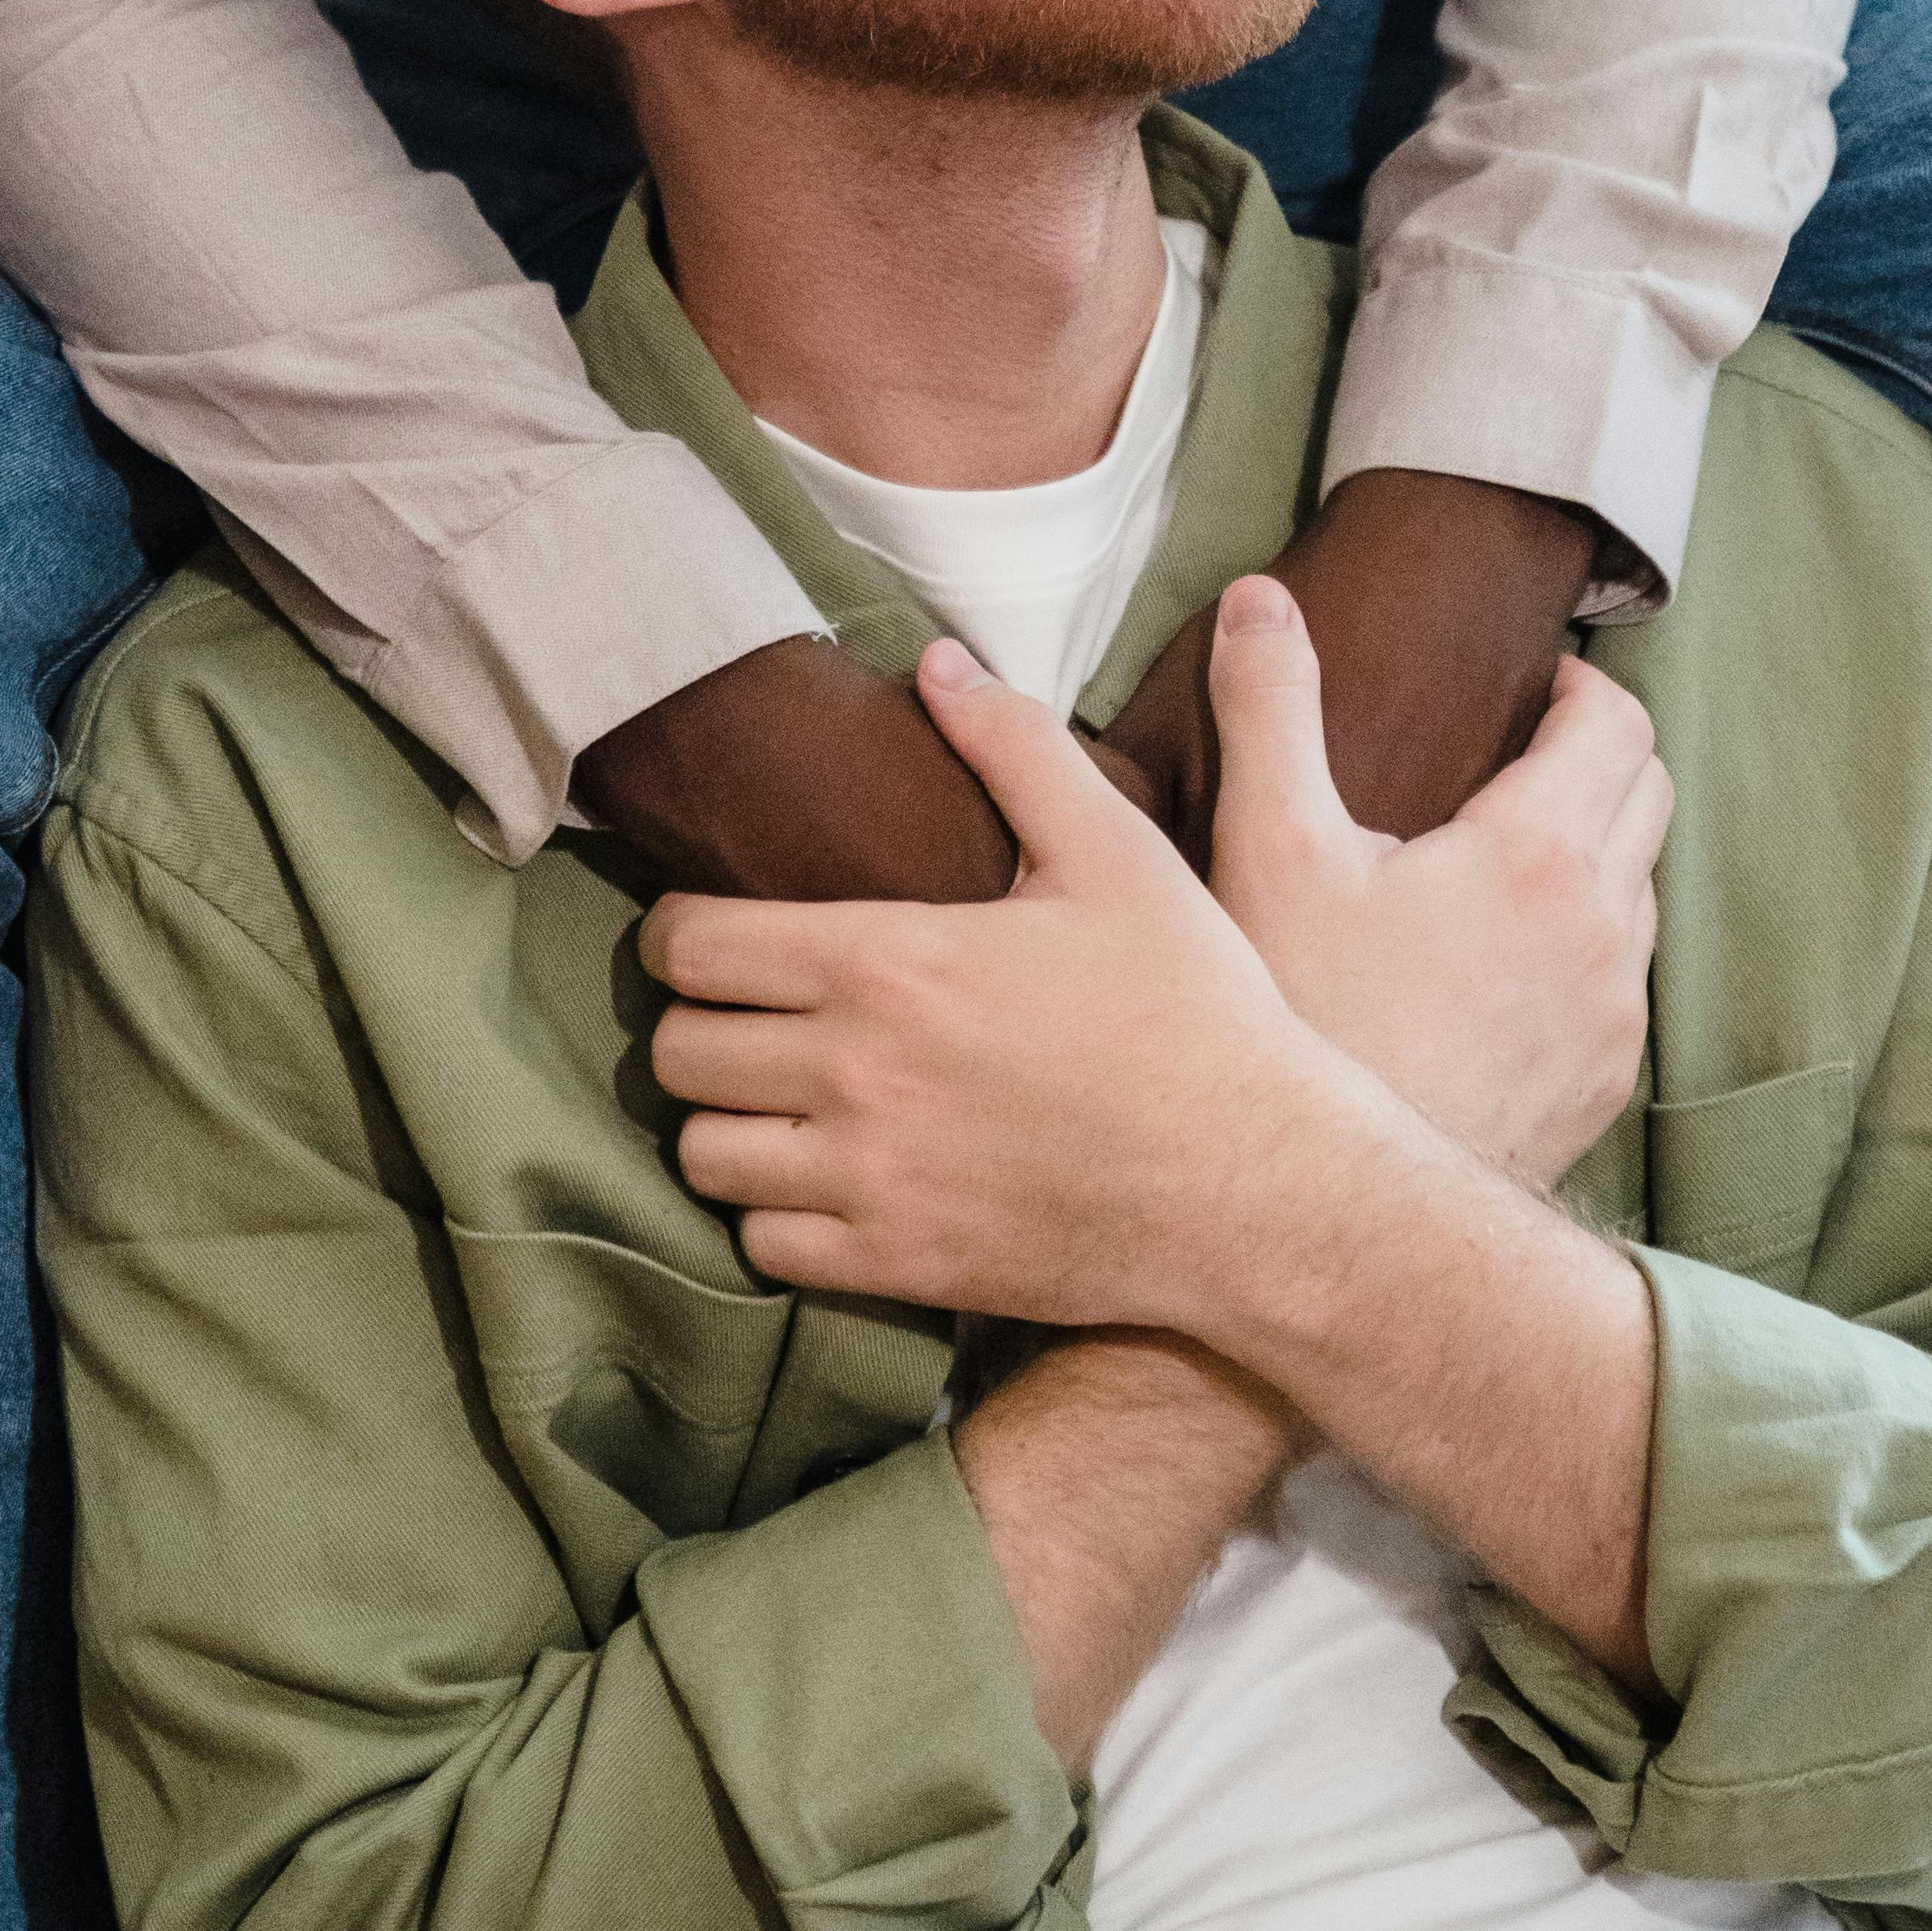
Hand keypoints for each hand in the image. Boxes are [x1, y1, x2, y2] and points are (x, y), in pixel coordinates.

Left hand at [643, 641, 1341, 1324]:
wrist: (1255, 1186)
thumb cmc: (1191, 1009)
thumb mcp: (1115, 852)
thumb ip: (1015, 747)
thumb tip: (938, 663)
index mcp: (889, 959)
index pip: (691, 946)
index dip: (677, 932)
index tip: (706, 930)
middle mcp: (855, 1073)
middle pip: (676, 1052)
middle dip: (696, 1021)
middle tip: (744, 1009)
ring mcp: (869, 1179)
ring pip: (703, 1154)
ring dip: (723, 1120)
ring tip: (770, 1094)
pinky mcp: (896, 1267)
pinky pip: (761, 1247)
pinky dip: (769, 1214)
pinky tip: (818, 1178)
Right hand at [1204, 580, 1667, 1186]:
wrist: (1332, 1209)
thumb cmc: (1304, 1016)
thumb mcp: (1269, 846)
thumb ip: (1270, 706)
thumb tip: (1262, 599)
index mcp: (1540, 856)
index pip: (1620, 725)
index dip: (1582, 688)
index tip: (1530, 688)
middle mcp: (1604, 934)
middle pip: (1649, 795)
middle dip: (1597, 755)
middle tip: (1518, 751)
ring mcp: (1613, 1021)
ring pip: (1641, 890)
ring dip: (1596, 848)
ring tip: (1504, 851)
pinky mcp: (1601, 1088)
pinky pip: (1623, 979)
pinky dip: (1585, 938)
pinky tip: (1503, 956)